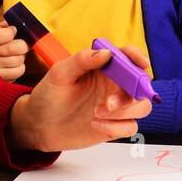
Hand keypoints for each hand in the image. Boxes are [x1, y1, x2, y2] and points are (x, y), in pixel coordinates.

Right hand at [0, 23, 28, 81]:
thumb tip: (21, 29)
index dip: (10, 32)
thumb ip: (8, 25)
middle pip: (12, 48)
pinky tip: (14, 63)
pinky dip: (20, 66)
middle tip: (20, 44)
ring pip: (18, 60)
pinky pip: (19, 71)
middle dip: (21, 44)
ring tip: (15, 54)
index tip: (13, 31)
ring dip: (21, 56)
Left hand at [7, 44, 151, 152]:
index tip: (141, 63)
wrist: (40, 125)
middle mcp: (113, 85)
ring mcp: (116, 107)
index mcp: (103, 67)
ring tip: (97, 113)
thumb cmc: (49, 95)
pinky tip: (95, 124)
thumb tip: (106, 53)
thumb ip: (82, 60)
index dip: (137, 57)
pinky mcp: (114, 126)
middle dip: (132, 92)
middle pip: (141, 84)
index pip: (128, 57)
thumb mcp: (60, 73)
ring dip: (126, 111)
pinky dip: (117, 127)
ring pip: (141, 106)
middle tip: (109, 102)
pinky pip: (130, 127)